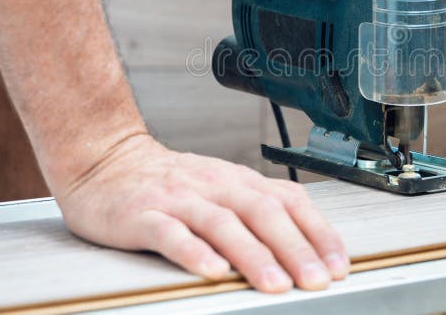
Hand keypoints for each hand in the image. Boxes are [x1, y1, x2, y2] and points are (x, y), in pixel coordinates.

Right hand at [56, 134, 348, 292]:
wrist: (106, 161)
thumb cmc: (171, 182)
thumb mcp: (221, 187)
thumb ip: (257, 210)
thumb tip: (306, 247)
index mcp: (239, 180)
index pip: (290, 201)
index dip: (319, 232)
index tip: (339, 264)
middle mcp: (215, 186)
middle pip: (263, 212)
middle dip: (296, 249)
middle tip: (318, 280)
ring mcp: (180, 199)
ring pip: (223, 224)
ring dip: (254, 255)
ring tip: (276, 284)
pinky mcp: (144, 215)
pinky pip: (172, 234)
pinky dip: (195, 253)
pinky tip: (213, 271)